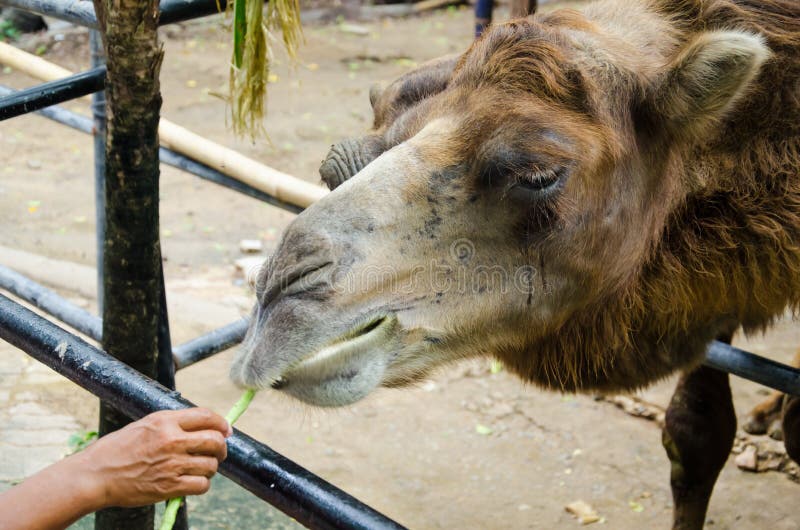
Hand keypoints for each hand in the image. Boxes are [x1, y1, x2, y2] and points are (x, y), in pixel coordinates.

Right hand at [72, 408, 231, 507]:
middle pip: (214, 440)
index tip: (226, 430)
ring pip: (211, 465)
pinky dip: (202, 484)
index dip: (222, 423)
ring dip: (210, 468)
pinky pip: (201, 485)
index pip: (206, 416)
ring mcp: (171, 464)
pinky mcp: (169, 486)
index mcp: (165, 421)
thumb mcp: (146, 425)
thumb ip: (173, 423)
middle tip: (218, 452)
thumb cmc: (118, 449)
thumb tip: (203, 426)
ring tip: (200, 468)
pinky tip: (193, 482)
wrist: (96, 475)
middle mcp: (171, 440)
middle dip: (221, 447)